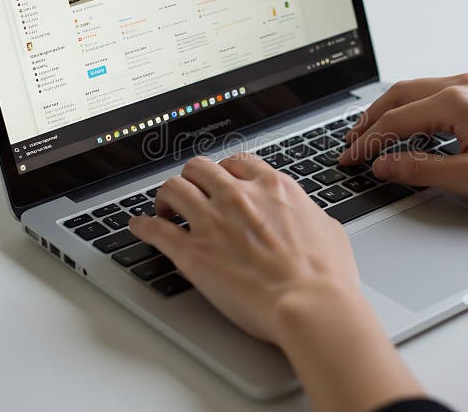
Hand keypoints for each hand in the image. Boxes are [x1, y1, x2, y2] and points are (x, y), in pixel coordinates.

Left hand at [129, 155, 424, 410]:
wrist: (310, 304)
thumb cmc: (326, 275)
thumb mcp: (328, 229)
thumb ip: (308, 214)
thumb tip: (308, 217)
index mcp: (272, 187)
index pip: (238, 163)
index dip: (225, 172)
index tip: (220, 181)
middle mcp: (238, 196)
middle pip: (199, 168)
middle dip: (193, 178)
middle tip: (191, 192)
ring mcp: (212, 221)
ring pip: (174, 188)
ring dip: (166, 196)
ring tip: (164, 207)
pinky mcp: (192, 252)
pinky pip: (155, 229)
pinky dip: (143, 226)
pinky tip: (139, 227)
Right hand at [339, 73, 467, 204]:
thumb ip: (420, 170)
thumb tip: (384, 165)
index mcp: (455, 102)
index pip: (394, 121)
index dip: (367, 143)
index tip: (350, 159)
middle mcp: (462, 85)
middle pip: (398, 95)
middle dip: (370, 119)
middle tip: (351, 142)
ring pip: (416, 89)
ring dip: (389, 109)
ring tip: (372, 131)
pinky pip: (435, 91)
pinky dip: (412, 106)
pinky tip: (410, 122)